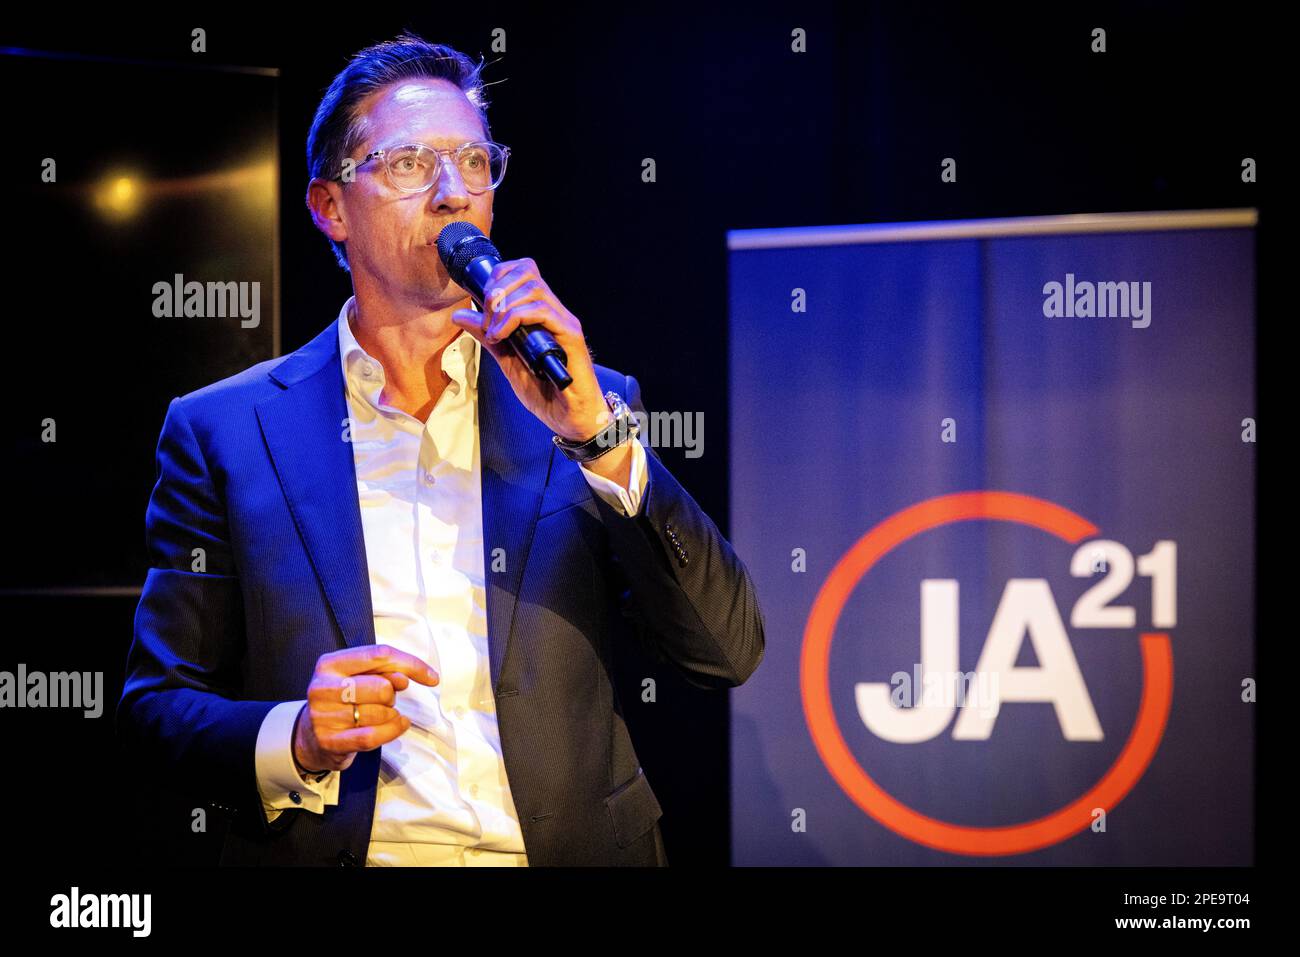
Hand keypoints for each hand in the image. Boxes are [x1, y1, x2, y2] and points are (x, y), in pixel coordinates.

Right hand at [292, 645, 439, 772]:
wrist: (310, 735)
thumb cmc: (343, 700)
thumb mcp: (359, 677)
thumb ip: (385, 670)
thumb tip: (405, 677)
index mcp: (330, 663)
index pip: (379, 655)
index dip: (412, 664)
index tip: (432, 677)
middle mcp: (322, 687)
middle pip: (382, 687)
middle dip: (393, 695)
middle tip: (385, 700)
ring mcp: (323, 716)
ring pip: (381, 713)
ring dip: (391, 715)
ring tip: (380, 715)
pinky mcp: (329, 741)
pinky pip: (374, 736)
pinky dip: (393, 730)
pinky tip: (398, 725)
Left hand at [450, 258, 612, 441]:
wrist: (569, 419)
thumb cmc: (546, 394)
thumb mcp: (507, 361)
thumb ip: (488, 336)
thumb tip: (461, 315)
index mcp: (542, 314)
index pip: (524, 271)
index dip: (499, 275)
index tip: (481, 300)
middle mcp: (556, 313)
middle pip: (528, 271)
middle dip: (497, 289)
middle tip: (486, 318)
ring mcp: (564, 323)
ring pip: (533, 288)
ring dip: (504, 307)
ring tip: (493, 332)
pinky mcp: (571, 336)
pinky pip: (542, 312)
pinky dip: (516, 319)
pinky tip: (504, 337)